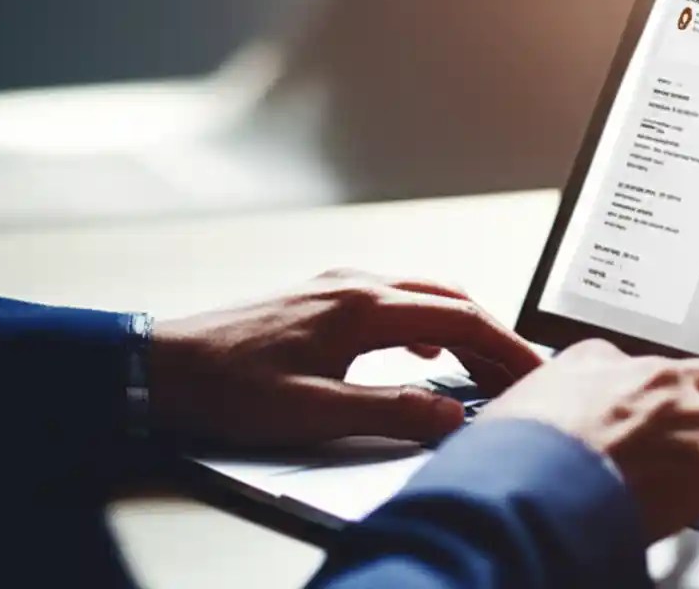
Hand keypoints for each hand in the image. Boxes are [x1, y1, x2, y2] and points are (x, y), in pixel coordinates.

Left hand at [148, 269, 542, 445]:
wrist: (162, 364)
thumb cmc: (227, 385)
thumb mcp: (313, 411)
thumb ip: (388, 411)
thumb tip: (450, 414)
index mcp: (361, 306)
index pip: (460, 317)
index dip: (506, 346)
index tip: (535, 371)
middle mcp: (356, 285)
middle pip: (450, 299)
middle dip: (494, 335)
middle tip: (523, 371)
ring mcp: (339, 287)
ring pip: (424, 296)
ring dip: (463, 326)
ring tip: (487, 364)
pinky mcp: (323, 299)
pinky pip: (396, 301)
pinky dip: (429, 322)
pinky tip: (427, 348)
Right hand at [479, 339, 698, 539]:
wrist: (524, 488)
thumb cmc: (507, 459)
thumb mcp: (507, 413)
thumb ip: (532, 409)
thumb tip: (517, 428)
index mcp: (599, 362)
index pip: (641, 363)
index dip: (653, 389)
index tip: (651, 408)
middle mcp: (651, 379)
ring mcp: (687, 418)